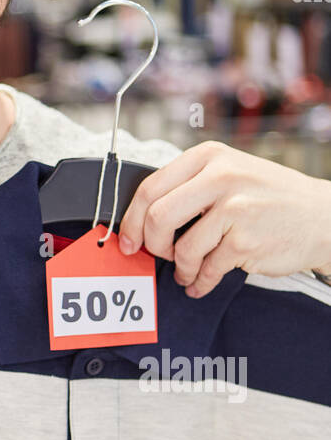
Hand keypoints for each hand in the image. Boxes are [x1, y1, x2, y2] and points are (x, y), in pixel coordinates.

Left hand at [117, 139, 330, 298]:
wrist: (322, 216)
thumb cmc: (270, 197)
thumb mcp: (230, 173)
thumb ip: (190, 187)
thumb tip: (143, 218)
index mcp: (208, 157)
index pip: (151, 187)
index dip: (131, 219)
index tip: (128, 238)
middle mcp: (220, 177)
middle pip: (158, 216)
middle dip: (152, 244)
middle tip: (157, 255)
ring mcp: (235, 209)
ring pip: (182, 248)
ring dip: (181, 268)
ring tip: (189, 272)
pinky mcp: (245, 241)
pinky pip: (207, 269)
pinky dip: (200, 282)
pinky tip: (202, 282)